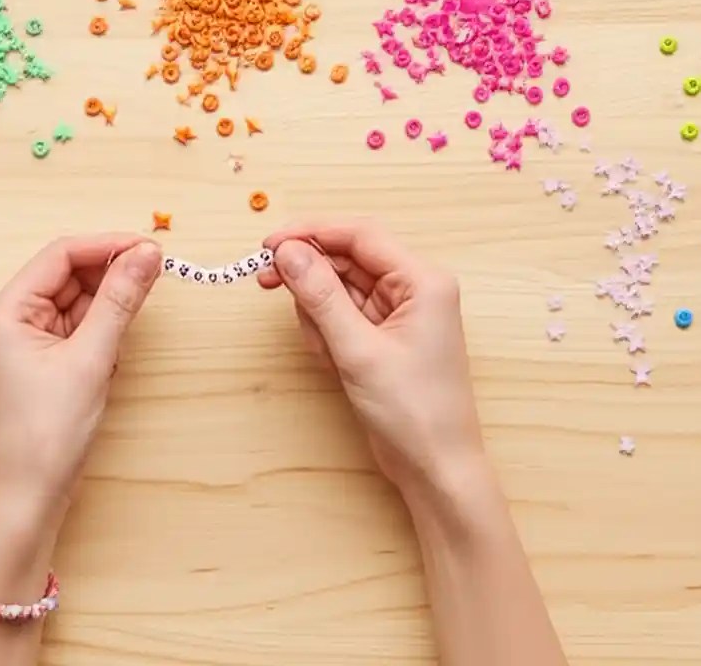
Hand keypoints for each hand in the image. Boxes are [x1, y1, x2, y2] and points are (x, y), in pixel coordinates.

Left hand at [0, 234, 161, 520]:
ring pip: (78, 302)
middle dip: (112, 273)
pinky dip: (102, 332)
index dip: (108, 245)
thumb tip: (148, 253)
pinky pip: (78, 329)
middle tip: (158, 274)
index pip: (61, 255)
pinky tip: (114, 352)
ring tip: (134, 322)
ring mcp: (27, 341)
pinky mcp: (43, 363)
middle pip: (69, 274)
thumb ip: (120, 301)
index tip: (152, 247)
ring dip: (110, 306)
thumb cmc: (46, 433)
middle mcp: (10, 318)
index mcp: (6, 310)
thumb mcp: (91, 359)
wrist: (28, 497)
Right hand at [258, 220, 484, 496]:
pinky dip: (326, 331)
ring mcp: (398, 313)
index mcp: (423, 280)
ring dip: (317, 312)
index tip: (268, 245)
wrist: (436, 467)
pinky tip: (331, 361)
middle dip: (307, 272)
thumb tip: (288, 252)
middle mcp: (414, 289)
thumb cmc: (415, 412)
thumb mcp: (358, 351)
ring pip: (339, 288)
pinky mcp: (383, 336)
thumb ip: (320, 297)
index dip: (310, 233)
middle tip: (265, 282)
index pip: (359, 235)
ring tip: (325, 352)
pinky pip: (342, 315)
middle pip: (346, 258)